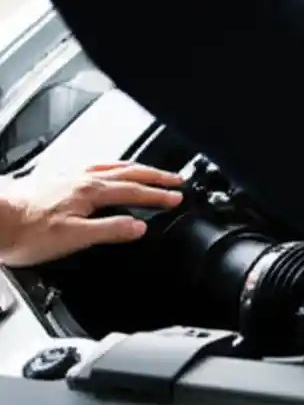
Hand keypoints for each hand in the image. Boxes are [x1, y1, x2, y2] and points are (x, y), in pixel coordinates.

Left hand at [0, 161, 183, 266]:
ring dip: (135, 169)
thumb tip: (139, 227)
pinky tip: (106, 172)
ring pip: (111, 166)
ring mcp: (68, 177)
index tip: (177, 197)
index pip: (135, 191)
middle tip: (175, 179)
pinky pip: (93, 167)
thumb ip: (110, 230)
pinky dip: (111, 168)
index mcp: (90, 191)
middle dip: (155, 176)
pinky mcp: (55, 180)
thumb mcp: (74, 237)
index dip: (158, 195)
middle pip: (128, 173)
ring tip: (149, 172)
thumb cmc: (26, 232)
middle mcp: (81, 179)